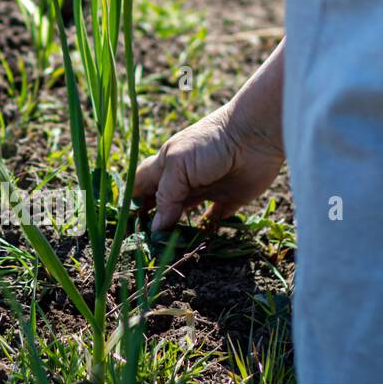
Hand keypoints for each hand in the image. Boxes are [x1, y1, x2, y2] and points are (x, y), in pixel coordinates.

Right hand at [135, 42, 285, 231]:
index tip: (127, 224)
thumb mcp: (179, 166)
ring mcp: (205, 190)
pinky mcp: (229, 199)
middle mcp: (183, 179)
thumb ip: (166, 196)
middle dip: (153, 221)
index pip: (140, 185)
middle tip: (147, 243)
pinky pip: (214, 219)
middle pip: (161, 203)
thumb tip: (156, 227)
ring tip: (170, 248)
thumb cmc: (209, 144)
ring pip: (185, 214)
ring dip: (177, 229)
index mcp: (165, 166)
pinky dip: (206, 230)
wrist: (255, 136)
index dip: (132, 201)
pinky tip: (200, 239)